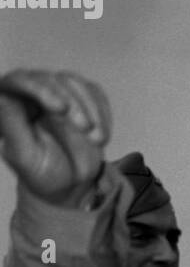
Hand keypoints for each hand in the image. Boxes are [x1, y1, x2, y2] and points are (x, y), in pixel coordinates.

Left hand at [0, 70, 110, 205]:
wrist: (71, 187)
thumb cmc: (44, 175)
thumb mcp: (25, 157)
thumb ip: (13, 128)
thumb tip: (3, 98)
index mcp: (12, 106)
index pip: (18, 81)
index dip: (39, 88)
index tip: (61, 108)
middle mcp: (32, 96)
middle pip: (50, 79)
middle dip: (73, 102)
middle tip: (86, 129)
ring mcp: (57, 96)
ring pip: (73, 82)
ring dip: (91, 108)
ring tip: (97, 139)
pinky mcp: (80, 100)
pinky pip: (93, 91)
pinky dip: (102, 111)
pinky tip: (101, 134)